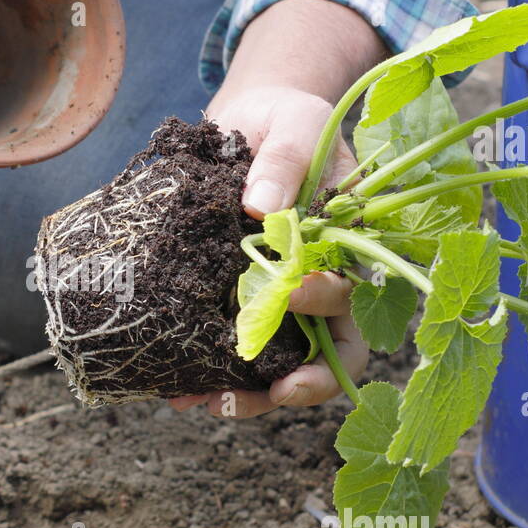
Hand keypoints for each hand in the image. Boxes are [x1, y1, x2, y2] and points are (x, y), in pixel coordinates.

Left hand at [169, 85, 368, 415]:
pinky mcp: (235, 305)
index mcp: (346, 251)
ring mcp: (277, 303)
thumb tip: (262, 207)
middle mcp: (318, 288)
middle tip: (270, 392)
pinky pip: (229, 351)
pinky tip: (176, 391)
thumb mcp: (294, 125)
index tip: (289, 292)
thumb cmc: (286, 123)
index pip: (351, 295)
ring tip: (205, 404)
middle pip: (325, 354)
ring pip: (276, 366)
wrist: (248, 125)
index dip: (325, 303)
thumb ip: (286, 161)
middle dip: (301, 382)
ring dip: (246, 393)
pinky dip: (208, 375)